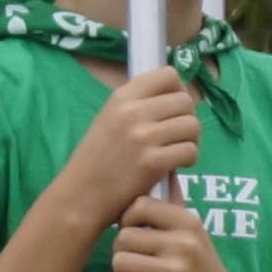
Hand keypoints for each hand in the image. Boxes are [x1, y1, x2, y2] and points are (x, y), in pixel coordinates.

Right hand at [51, 66, 201, 228]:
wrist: (80, 196)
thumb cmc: (96, 160)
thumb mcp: (109, 119)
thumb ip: (137, 105)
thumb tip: (176, 92)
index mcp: (121, 97)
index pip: (168, 75)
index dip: (178, 90)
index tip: (173, 109)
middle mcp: (132, 112)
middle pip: (185, 101)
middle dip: (187, 119)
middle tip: (176, 137)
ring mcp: (142, 137)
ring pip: (192, 125)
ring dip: (190, 140)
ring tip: (175, 151)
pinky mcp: (152, 162)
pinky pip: (190, 151)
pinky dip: (188, 159)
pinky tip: (174, 166)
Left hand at [111, 189, 249, 271]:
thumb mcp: (197, 238)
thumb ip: (177, 210)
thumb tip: (167, 172)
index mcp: (189, 223)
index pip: (139, 205)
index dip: (128, 220)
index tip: (136, 233)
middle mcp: (183, 243)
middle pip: (123, 237)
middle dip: (122, 252)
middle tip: (137, 263)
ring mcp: (175, 271)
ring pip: (120, 262)